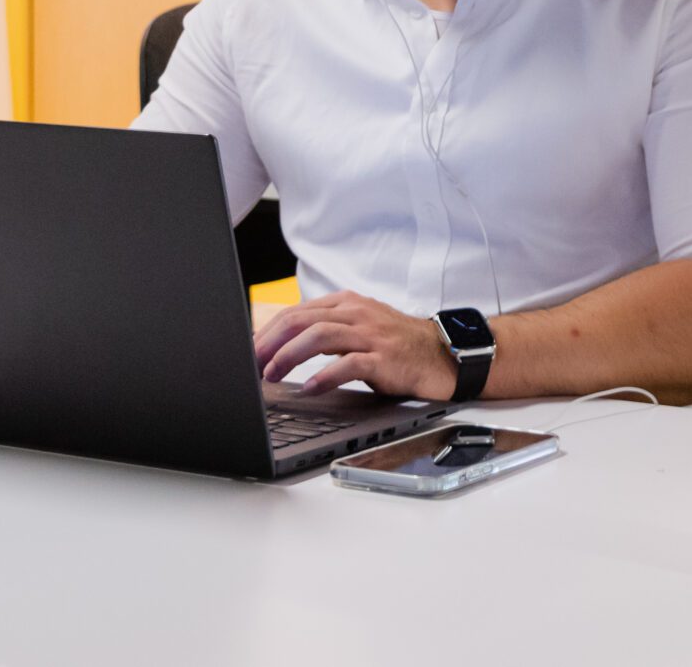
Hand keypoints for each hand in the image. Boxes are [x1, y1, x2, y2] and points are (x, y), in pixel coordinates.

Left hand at [252, 290, 457, 399]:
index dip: (267, 331)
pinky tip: (310, 387)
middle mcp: (356, 313)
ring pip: (319, 337)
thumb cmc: (396, 345)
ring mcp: (370, 334)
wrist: (443, 354)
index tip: (248, 351)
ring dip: (289, 357)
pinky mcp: (384, 358)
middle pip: (301, 321)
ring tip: (271, 375)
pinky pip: (349, 364)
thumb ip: (326, 332)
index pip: (296, 312)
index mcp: (346, 303)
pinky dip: (325, 376)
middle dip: (270, 343)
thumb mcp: (358, 329)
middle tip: (250, 364)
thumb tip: (282, 348)